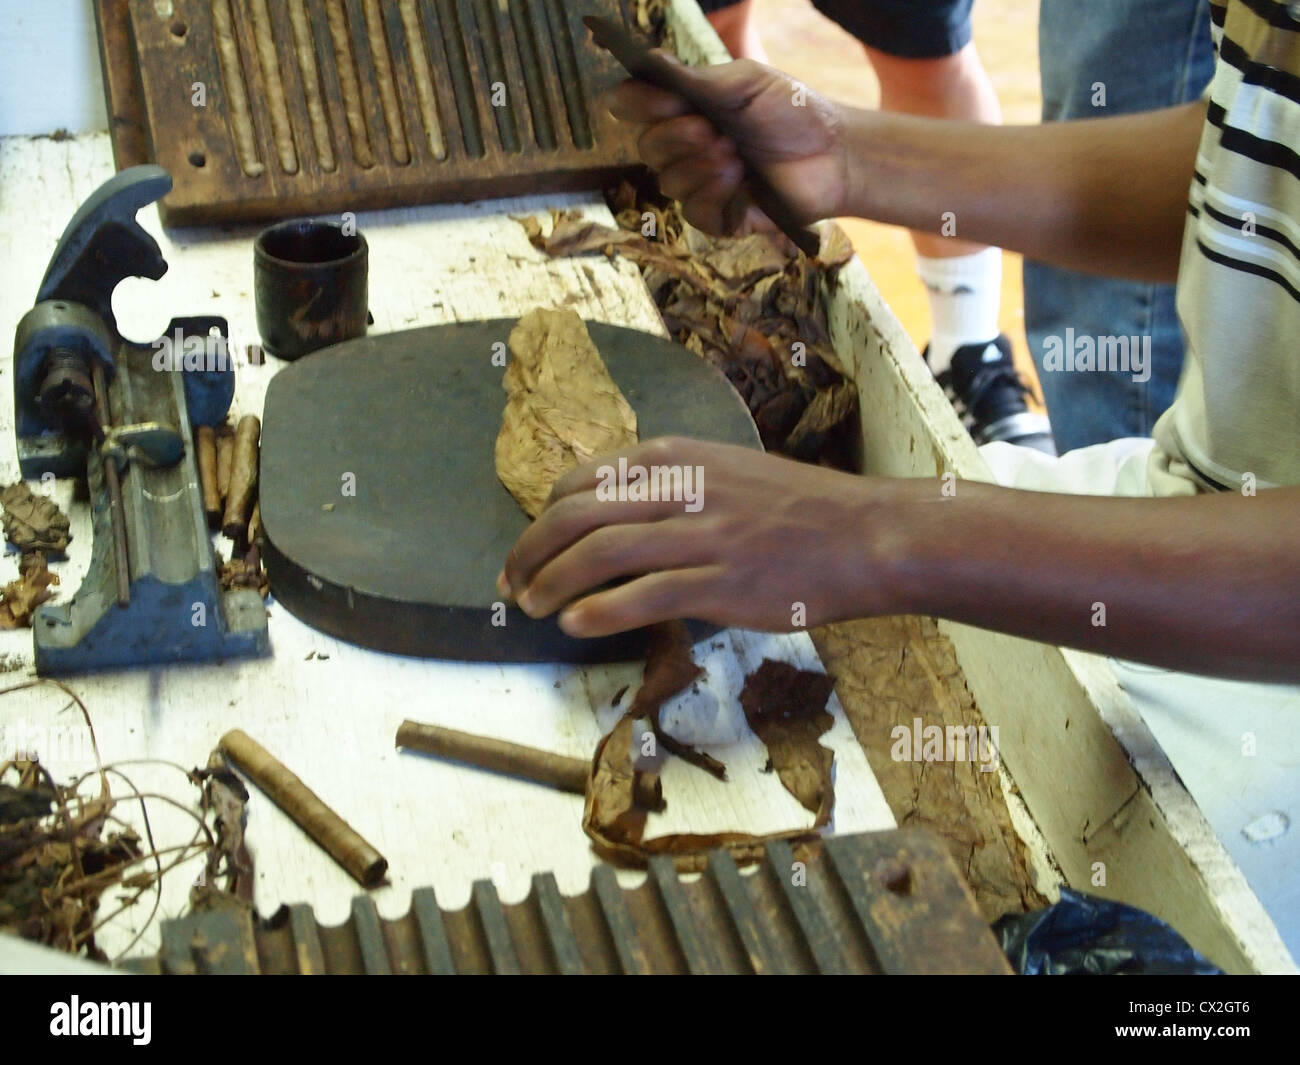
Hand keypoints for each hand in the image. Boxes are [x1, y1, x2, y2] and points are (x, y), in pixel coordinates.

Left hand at [497, 437, 899, 636]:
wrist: (866, 535)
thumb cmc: (797, 509)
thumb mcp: (725, 473)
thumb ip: (668, 487)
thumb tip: (610, 515)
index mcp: (677, 459)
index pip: (581, 481)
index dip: (541, 518)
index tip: (527, 548)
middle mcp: (681, 489)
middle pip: (577, 515)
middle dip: (530, 552)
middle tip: (510, 585)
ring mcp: (702, 535)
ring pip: (600, 553)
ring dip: (552, 583)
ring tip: (531, 608)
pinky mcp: (722, 581)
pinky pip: (644, 595)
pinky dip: (598, 611)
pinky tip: (575, 625)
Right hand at [609, 58, 848, 235]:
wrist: (834, 154)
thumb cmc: (792, 113)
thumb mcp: (746, 82)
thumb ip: (699, 79)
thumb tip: (651, 63)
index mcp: (685, 108)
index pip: (632, 106)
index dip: (636, 103)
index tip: (663, 100)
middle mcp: (685, 147)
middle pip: (647, 147)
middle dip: (676, 137)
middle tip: (714, 131)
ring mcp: (700, 184)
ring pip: (668, 182)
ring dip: (699, 166)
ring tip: (736, 155)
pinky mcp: (719, 218)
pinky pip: (692, 212)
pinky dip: (712, 194)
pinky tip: (738, 182)